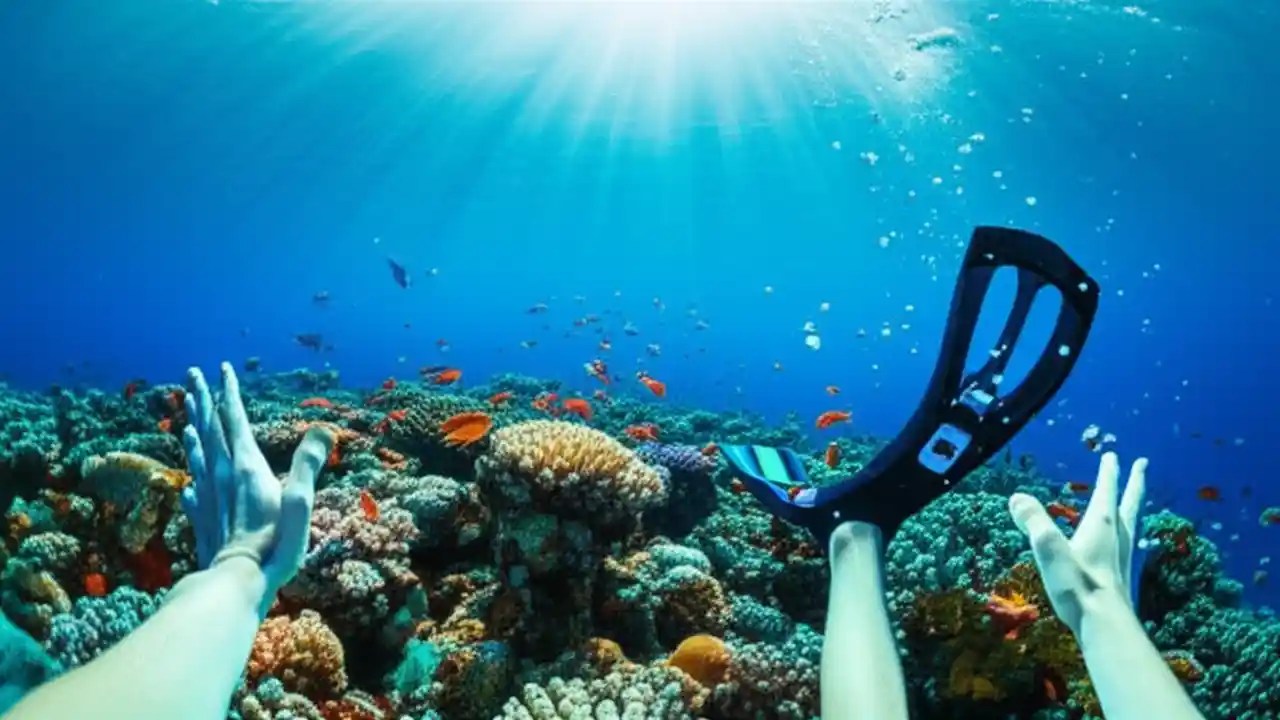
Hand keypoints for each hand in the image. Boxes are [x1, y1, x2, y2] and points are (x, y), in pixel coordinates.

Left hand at [180, 362, 332, 608]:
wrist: (236, 582)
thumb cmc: (274, 546)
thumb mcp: (300, 503)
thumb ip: (308, 466)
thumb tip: (323, 430)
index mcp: (246, 466)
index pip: (235, 419)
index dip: (229, 392)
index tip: (222, 368)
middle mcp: (223, 474)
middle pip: (210, 429)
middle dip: (202, 399)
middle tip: (192, 374)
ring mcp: (210, 495)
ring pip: (198, 453)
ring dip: (193, 428)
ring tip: (187, 413)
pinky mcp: (203, 517)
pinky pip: (194, 485)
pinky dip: (191, 470)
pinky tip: (190, 475)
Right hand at [1007, 452, 1145, 634]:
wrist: (1105, 626)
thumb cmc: (1077, 586)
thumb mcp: (1049, 550)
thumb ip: (1034, 522)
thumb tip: (1017, 497)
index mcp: (1101, 526)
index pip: (1106, 491)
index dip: (1108, 472)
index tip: (1112, 454)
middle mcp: (1117, 538)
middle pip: (1129, 503)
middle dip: (1134, 482)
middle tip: (1142, 464)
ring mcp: (1122, 558)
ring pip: (1131, 523)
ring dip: (1134, 506)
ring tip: (1136, 499)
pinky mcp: (1121, 576)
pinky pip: (1128, 544)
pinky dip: (1128, 533)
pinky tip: (1126, 543)